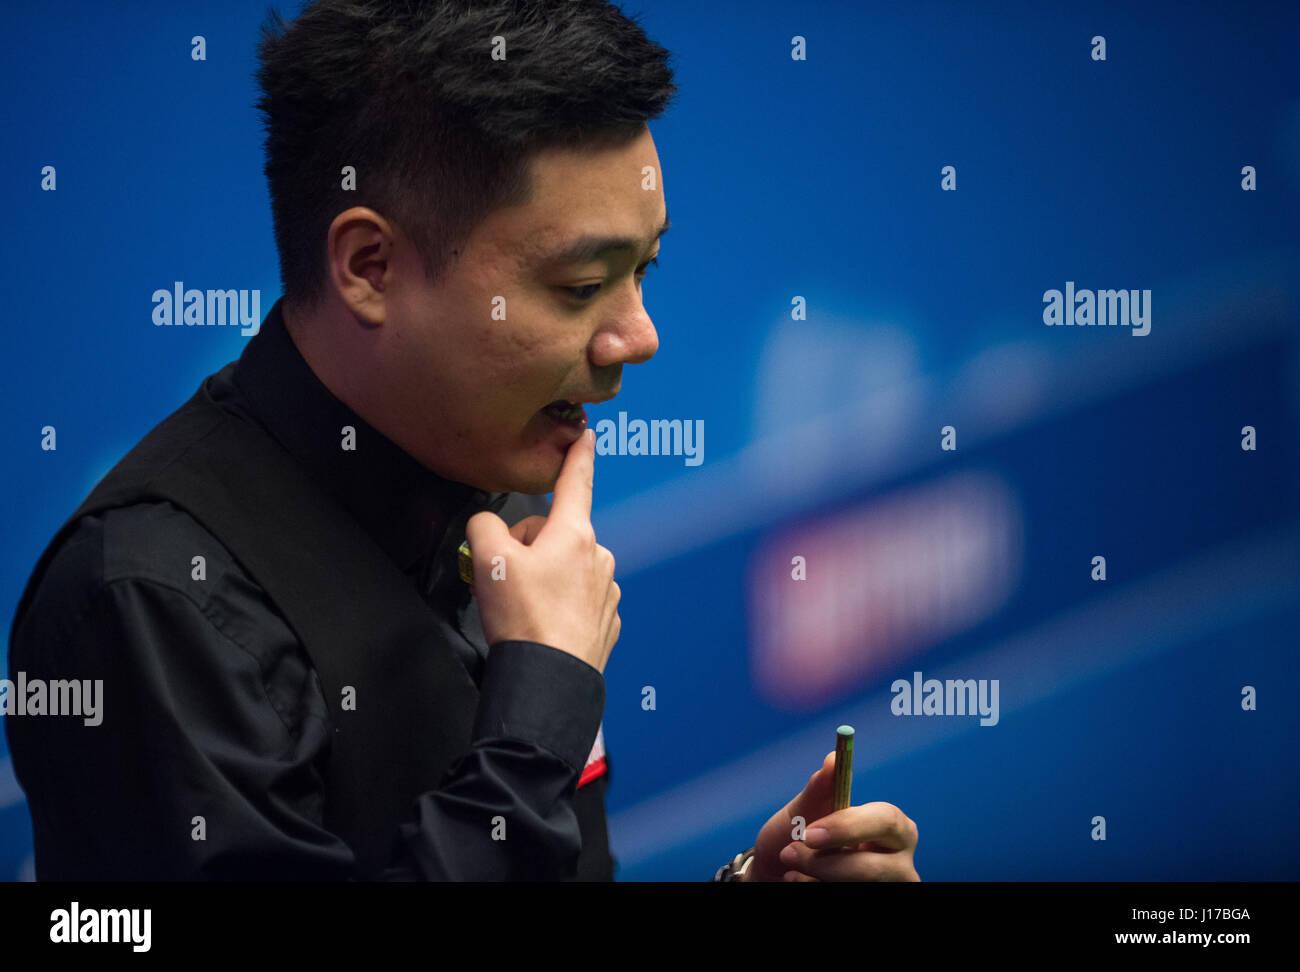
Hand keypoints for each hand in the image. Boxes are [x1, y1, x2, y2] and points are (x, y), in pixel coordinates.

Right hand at [466, 428, 620, 673]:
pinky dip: (558, 606)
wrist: (549, 679)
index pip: (576, 482)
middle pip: (556, 534)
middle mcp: (597, 557)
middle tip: (509, 579)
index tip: (587, 435)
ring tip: (525, 608)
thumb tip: (490, 526)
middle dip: (530, 548)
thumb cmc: (524, 620)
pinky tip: (543, 624)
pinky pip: (576, 599)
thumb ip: (484, 526)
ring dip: (544, 578)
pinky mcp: (606, 620)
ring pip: (565, 568)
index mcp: (573, 534)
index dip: (578, 455)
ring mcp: (606, 590)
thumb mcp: (486, 560)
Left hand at [744, 750, 919, 881]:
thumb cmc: (798, 839)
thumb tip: (834, 758)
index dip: (848, 827)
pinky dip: (814, 889)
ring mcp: (888, 886)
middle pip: (877, 868)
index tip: (809, 833)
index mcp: (892, 825)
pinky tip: (800, 882)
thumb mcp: (802, 812)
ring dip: (816, 878)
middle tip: (790, 855)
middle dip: (829, 865)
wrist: (779, 873)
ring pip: (858, 887)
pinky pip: (844, 897)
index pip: (885, 820)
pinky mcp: (874, 901)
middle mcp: (899, 860)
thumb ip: (819, 789)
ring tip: (791, 870)